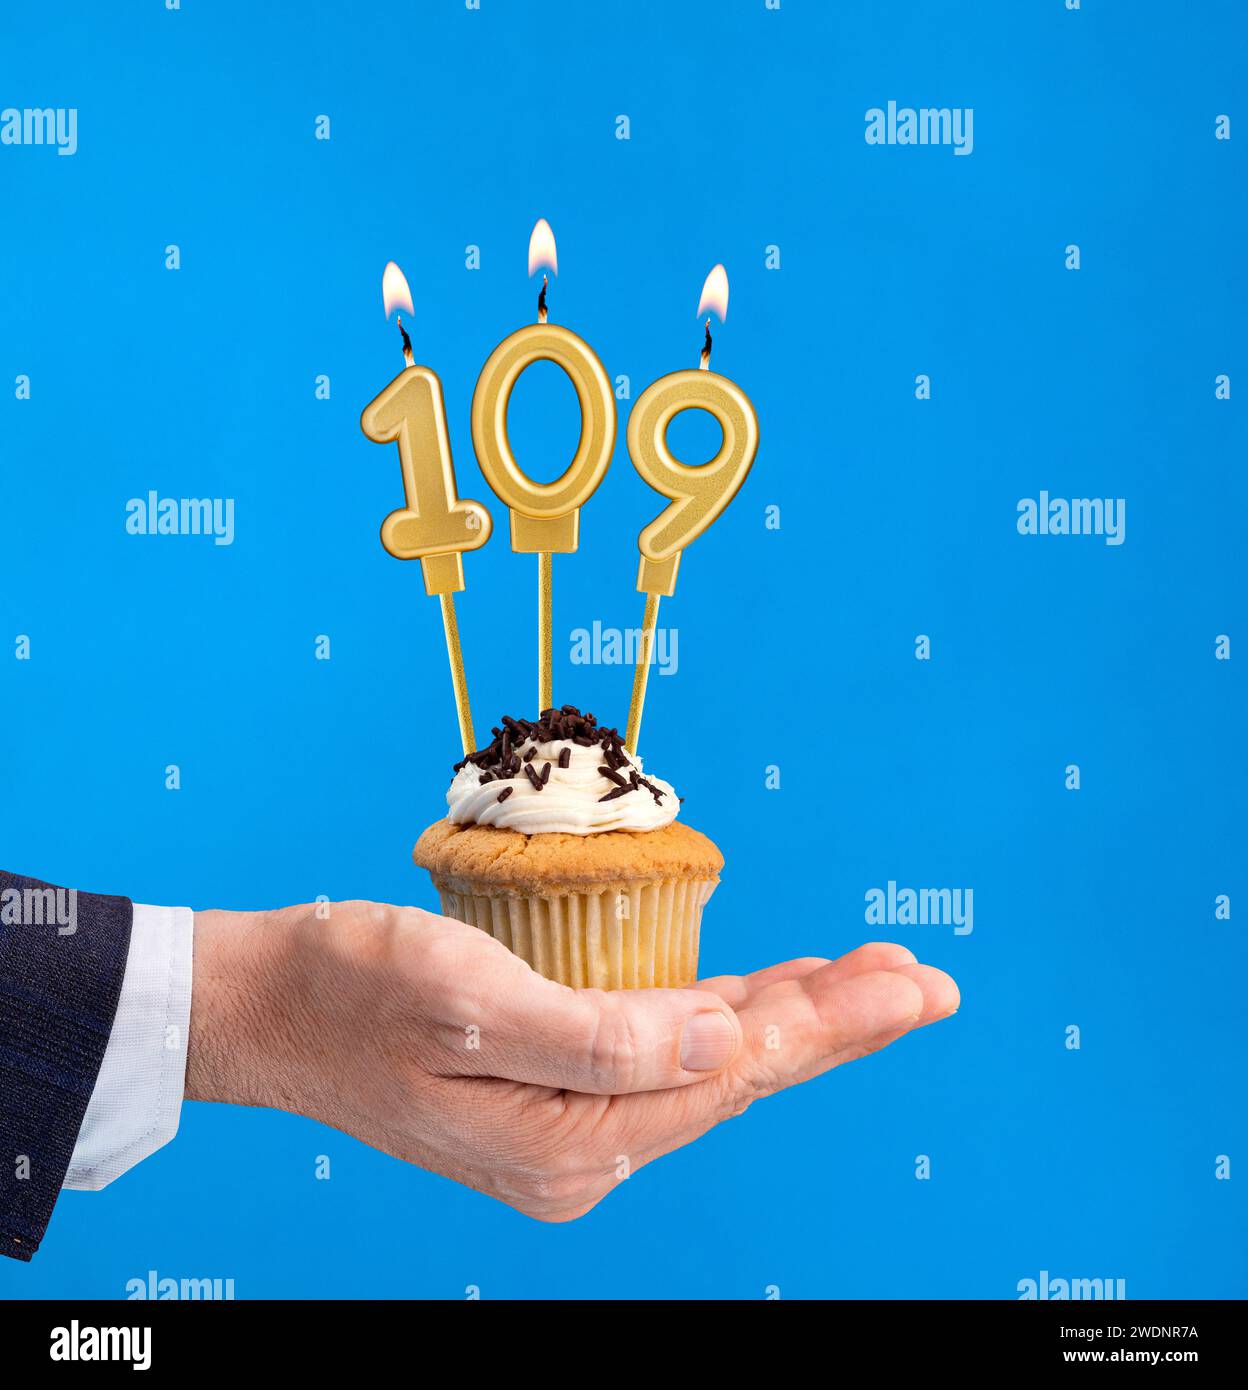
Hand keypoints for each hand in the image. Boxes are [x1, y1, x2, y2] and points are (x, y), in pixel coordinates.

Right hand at [187, 901, 958, 1220]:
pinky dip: (726, 1016)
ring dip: (790, 1016)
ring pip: (711, 1063)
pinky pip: (666, 1054)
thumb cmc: (352, 990)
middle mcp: (585, 1149)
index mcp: (573, 1140)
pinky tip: (766, 996)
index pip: (732, 1071)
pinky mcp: (556, 1090)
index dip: (828, 1022)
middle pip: (738, 1074)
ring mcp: (571, 1124)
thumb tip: (724, 1035)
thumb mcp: (469, 1005)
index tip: (908, 984)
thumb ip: (604, 1038)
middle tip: (923, 982)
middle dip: (834, 1023)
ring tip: (869, 981)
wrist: (268, 1008)